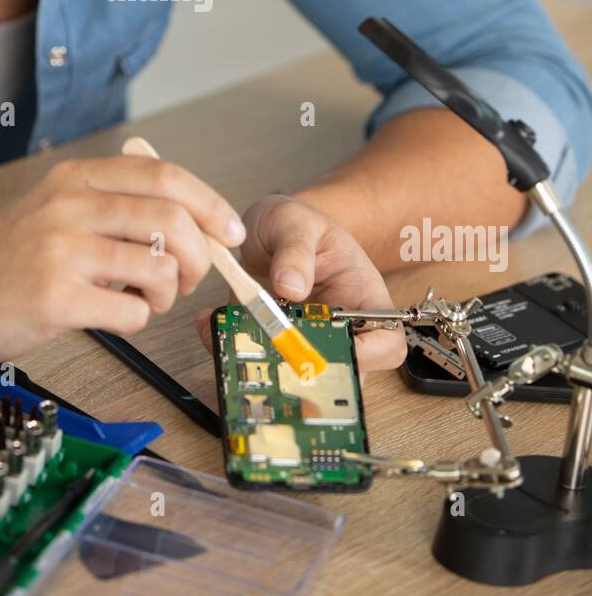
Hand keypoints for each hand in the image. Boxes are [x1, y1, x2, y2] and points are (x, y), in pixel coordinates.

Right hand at [0, 153, 246, 362]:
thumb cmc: (8, 257)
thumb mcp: (56, 206)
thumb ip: (116, 205)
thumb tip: (196, 223)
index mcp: (75, 178)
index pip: (164, 176)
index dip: (209, 202)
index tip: (230, 230)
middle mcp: (69, 206)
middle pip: (170, 219)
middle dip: (197, 254)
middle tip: (187, 276)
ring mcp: (60, 251)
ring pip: (157, 267)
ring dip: (167, 292)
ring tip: (146, 299)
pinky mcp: (54, 299)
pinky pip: (130, 312)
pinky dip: (138, 320)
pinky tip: (114, 316)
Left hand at [195, 194, 406, 373]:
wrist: (268, 227)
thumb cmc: (297, 223)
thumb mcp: (296, 223)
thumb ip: (296, 250)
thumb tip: (292, 287)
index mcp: (361, 299)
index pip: (386, 344)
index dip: (368, 357)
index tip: (330, 349)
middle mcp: (335, 328)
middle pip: (339, 372)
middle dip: (305, 371)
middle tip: (272, 351)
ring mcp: (300, 339)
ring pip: (292, 373)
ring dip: (262, 363)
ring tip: (231, 337)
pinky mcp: (265, 340)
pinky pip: (252, 357)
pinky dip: (228, 347)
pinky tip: (209, 323)